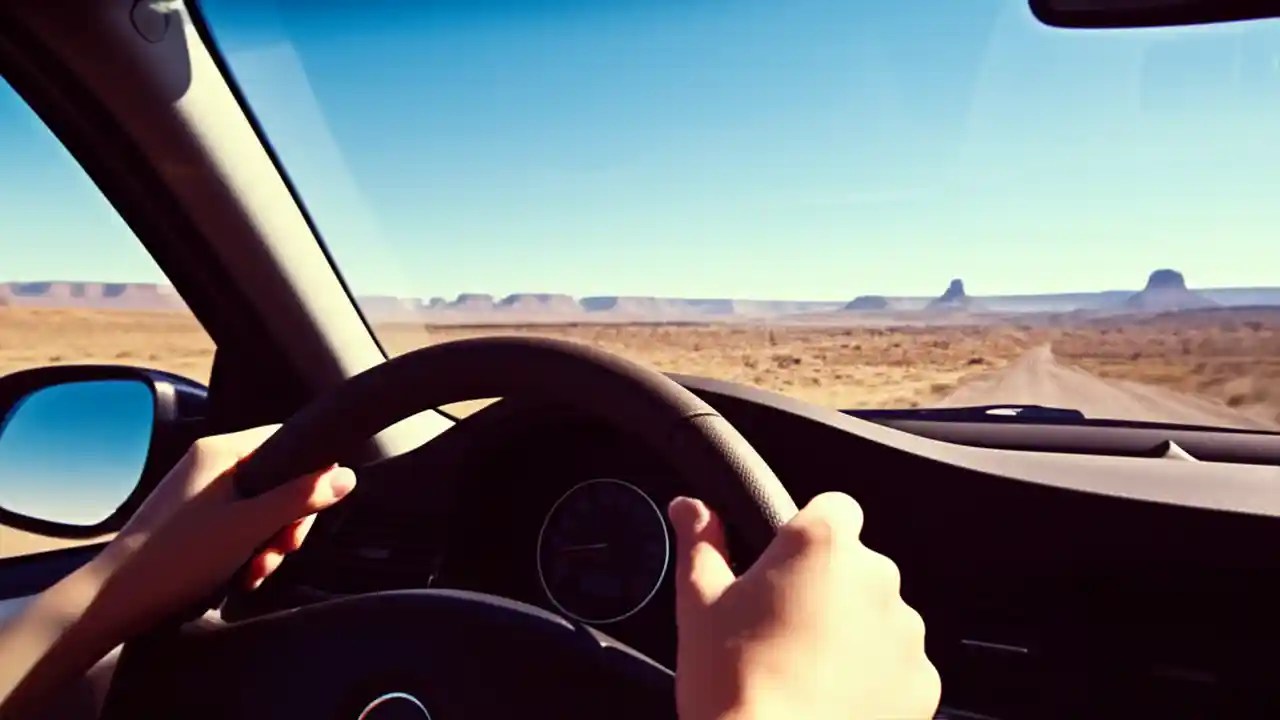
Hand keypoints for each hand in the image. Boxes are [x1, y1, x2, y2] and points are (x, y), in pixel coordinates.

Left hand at [90, 425, 356, 636]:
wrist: (116, 599)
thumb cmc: (176, 557)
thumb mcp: (251, 526)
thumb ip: (302, 499)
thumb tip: (347, 477)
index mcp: (220, 452)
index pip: (289, 442)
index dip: (311, 477)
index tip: (309, 515)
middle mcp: (210, 465)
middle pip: (279, 480)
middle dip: (288, 521)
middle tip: (282, 550)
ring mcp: (200, 493)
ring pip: (260, 508)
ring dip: (269, 543)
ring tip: (257, 571)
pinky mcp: (193, 521)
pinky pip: (238, 526)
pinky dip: (247, 550)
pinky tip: (242, 575)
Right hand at [668, 492, 940, 719]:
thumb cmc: (733, 683)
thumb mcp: (699, 604)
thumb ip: (700, 542)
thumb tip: (689, 508)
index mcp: (821, 543)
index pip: (835, 508)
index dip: (808, 533)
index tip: (785, 567)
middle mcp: (875, 577)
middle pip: (857, 566)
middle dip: (828, 588)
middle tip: (782, 628)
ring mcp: (905, 631)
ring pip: (879, 617)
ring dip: (853, 633)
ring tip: (806, 672)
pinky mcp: (923, 681)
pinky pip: (899, 666)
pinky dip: (875, 678)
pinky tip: (833, 700)